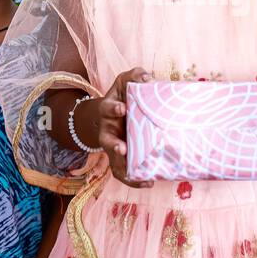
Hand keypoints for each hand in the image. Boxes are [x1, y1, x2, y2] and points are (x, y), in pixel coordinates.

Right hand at [95, 67, 152, 187]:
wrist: (116, 115)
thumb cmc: (124, 96)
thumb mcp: (126, 82)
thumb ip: (135, 75)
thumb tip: (147, 77)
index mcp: (109, 111)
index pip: (107, 108)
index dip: (113, 108)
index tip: (123, 108)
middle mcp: (108, 131)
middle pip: (107, 141)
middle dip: (114, 146)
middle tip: (122, 149)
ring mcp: (114, 147)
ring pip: (114, 162)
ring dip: (125, 169)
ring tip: (142, 176)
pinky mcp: (121, 159)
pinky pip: (124, 173)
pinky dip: (135, 180)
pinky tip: (149, 181)